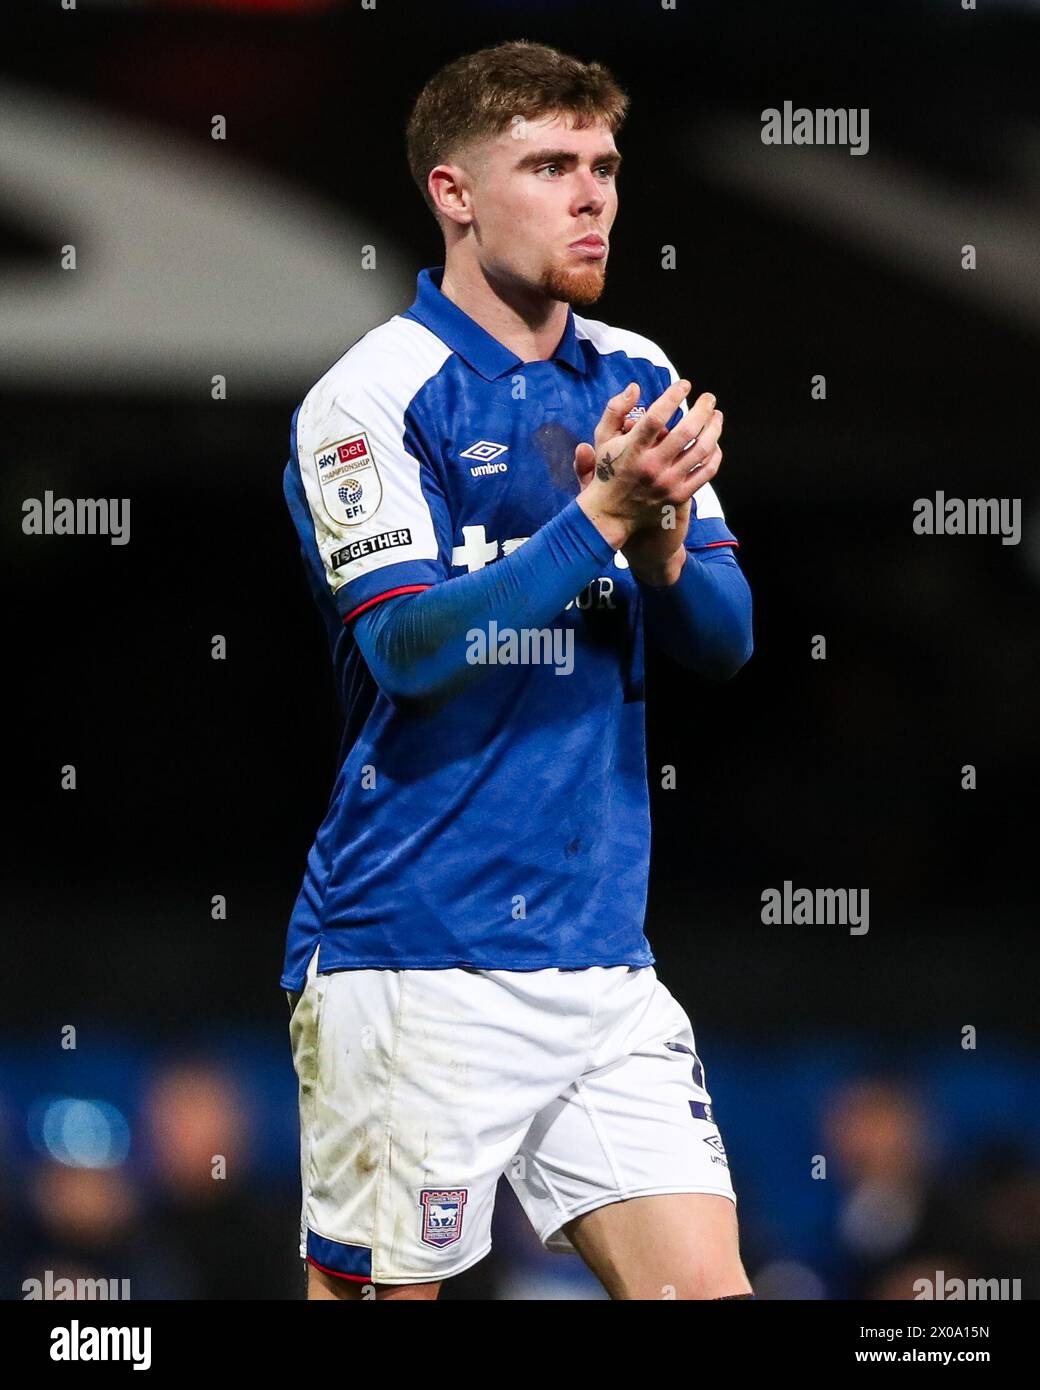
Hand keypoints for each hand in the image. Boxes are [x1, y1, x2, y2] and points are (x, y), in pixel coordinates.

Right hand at [573, 380, 723, 582]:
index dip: (673, 396)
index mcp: (633, 450)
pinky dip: (714, 454)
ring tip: (716, 416)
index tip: (684, 385)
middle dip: (703, 409)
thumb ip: (616, 409)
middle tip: (709, 398)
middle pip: (687, 431)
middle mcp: (652, 467)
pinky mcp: (679, 497)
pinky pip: (706, 472)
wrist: (611, 514)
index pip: (657, 417)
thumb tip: (635, 387)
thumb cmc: (608, 470)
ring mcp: (668, 483)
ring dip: (714, 428)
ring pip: (701, 450)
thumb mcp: (603, 439)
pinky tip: (714, 443)